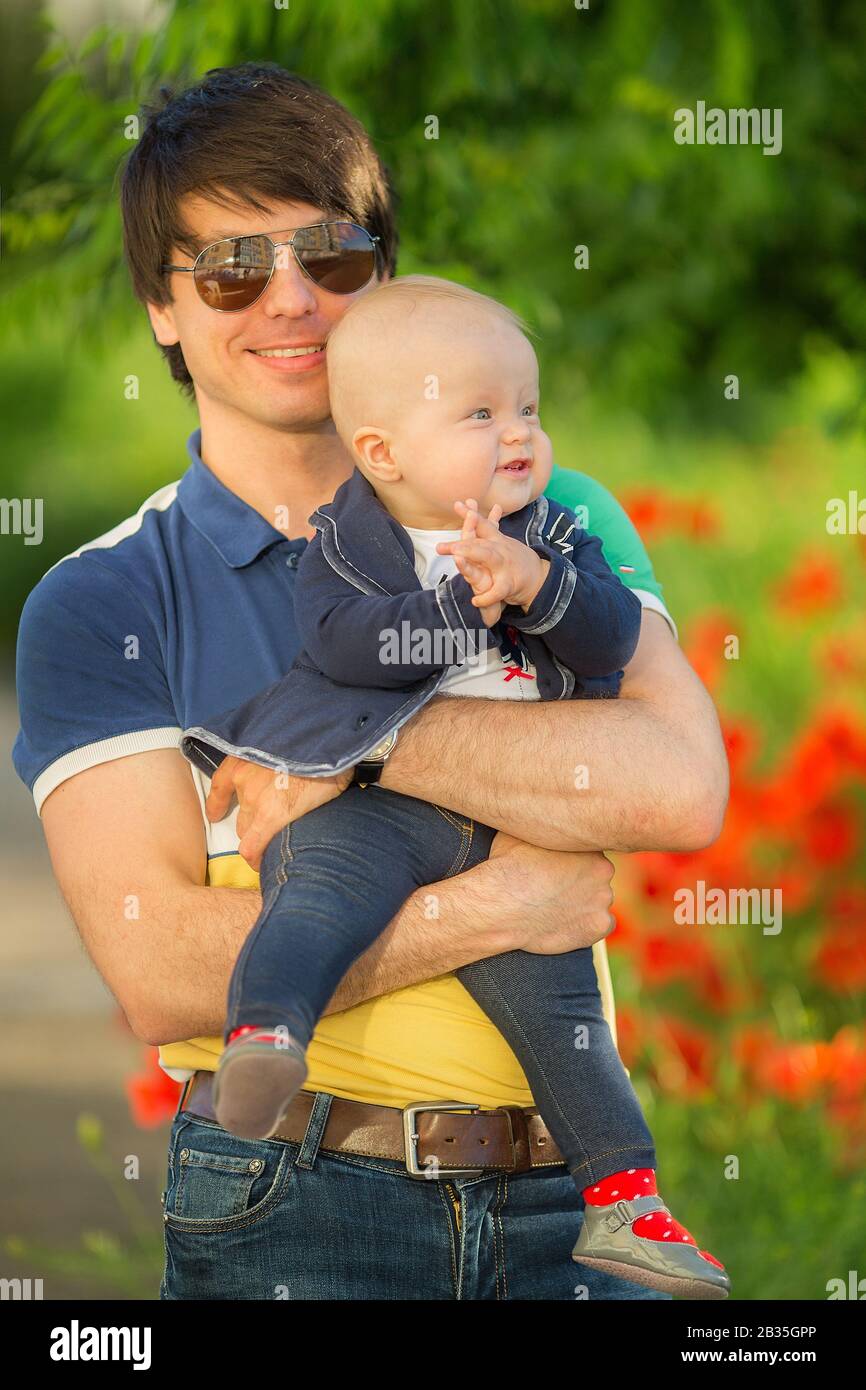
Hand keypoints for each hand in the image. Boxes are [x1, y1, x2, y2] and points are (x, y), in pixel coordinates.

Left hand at [205, 756, 350, 870]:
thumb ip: (275, 761)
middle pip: (240, 813)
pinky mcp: (270, 816)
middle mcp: (244, 775)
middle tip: (272, 828)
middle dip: (252, 823)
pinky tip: (263, 863)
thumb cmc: (317, 742)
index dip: (218, 803)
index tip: (216, 814)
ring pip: (246, 831)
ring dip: (259, 837)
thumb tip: (283, 778)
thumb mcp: (287, 743)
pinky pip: (252, 848)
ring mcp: (254, 797)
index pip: (220, 784)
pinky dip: (256, 859)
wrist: (333, 745)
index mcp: (245, 756)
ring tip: (277, 842)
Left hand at [437, 499, 549, 618]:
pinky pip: (497, 590)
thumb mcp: (499, 539)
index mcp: (495, 540)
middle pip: (480, 542)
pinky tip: (475, 601)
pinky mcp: (509, 584)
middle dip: (465, 541)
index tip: (458, 504)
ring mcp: (505, 566)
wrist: (539, 576)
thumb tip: (468, 501)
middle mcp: (499, 550)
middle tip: (447, 545)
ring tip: (457, 558)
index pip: (482, 525)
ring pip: (489, 559)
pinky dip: (487, 597)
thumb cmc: (513, 557)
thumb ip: (483, 522)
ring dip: (473, 559)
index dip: (470, 515)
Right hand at [480, 833, 615, 952]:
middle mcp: (603, 871)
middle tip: (555, 888)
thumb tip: (534, 813)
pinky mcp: (598, 927)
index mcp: (589, 844)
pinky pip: (601, 926)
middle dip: (579, 881)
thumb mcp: (521, 831)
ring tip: (556, 907)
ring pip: (598, 901)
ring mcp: (602, 900)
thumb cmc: (507, 866)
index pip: (589, 852)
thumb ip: (539, 823)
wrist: (500, 904)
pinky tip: (566, 922)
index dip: (571, 861)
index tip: (556, 869)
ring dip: (583, 904)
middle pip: (596, 876)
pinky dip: (586, 926)